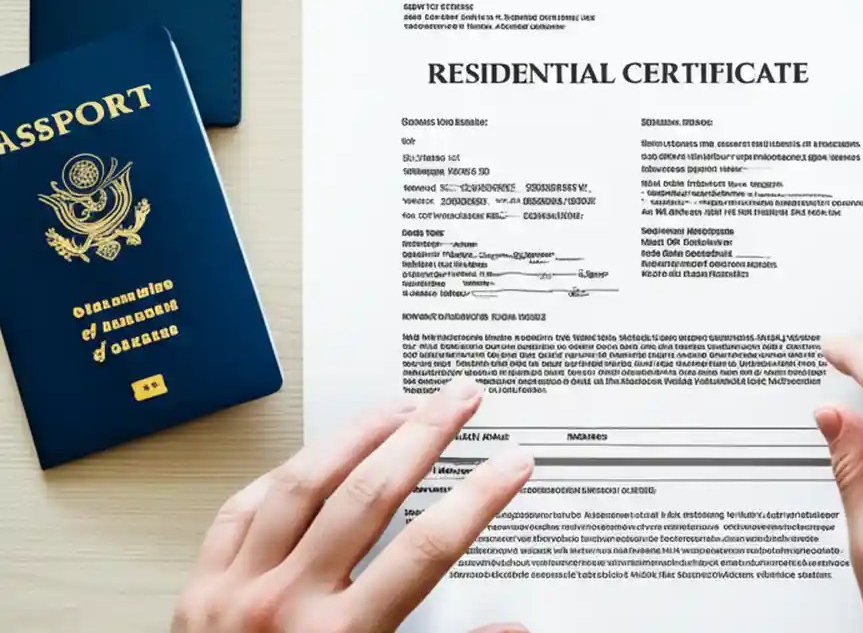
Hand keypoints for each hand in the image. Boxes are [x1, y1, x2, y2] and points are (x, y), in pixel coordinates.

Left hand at [173, 378, 533, 632]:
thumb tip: (516, 629)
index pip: (429, 550)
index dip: (478, 498)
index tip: (512, 465)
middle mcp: (289, 607)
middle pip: (370, 495)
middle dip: (424, 435)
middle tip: (460, 398)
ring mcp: (238, 591)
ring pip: (303, 484)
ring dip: (358, 435)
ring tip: (398, 405)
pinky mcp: (199, 588)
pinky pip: (241, 509)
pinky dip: (282, 475)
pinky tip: (314, 455)